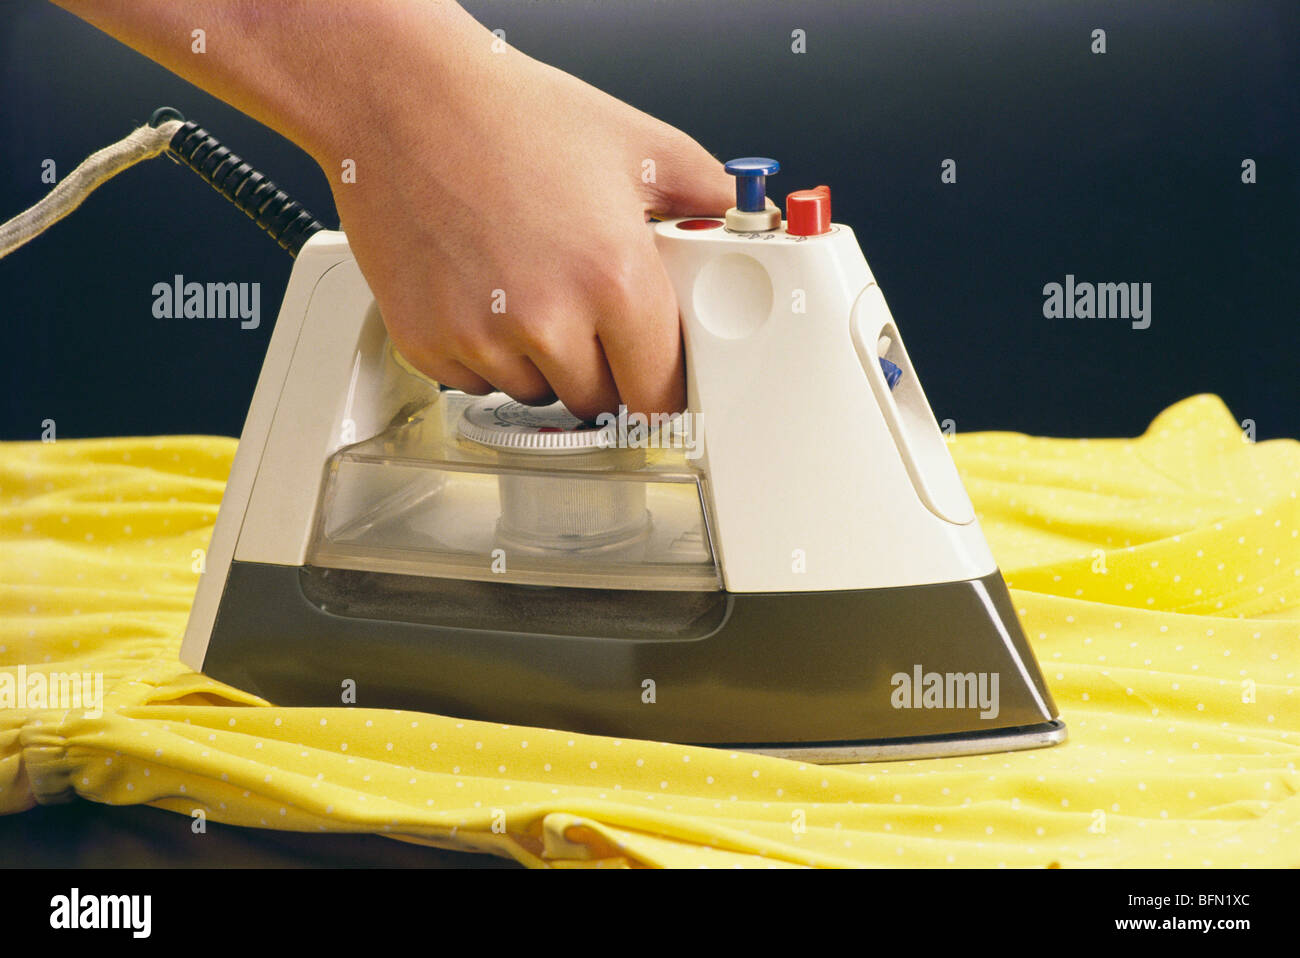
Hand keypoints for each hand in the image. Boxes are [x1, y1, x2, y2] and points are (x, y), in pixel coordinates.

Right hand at [320, 40, 732, 420]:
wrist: (401, 97)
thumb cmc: (512, 114)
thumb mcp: (638, 144)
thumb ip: (710, 196)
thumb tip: (752, 222)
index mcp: (614, 279)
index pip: (659, 392)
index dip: (662, 385)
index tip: (655, 377)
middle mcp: (548, 319)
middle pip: (599, 402)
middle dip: (603, 368)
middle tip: (586, 308)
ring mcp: (481, 338)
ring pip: (536, 395)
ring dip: (542, 363)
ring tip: (527, 285)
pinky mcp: (427, 344)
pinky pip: (475, 383)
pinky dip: (484, 354)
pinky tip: (481, 291)